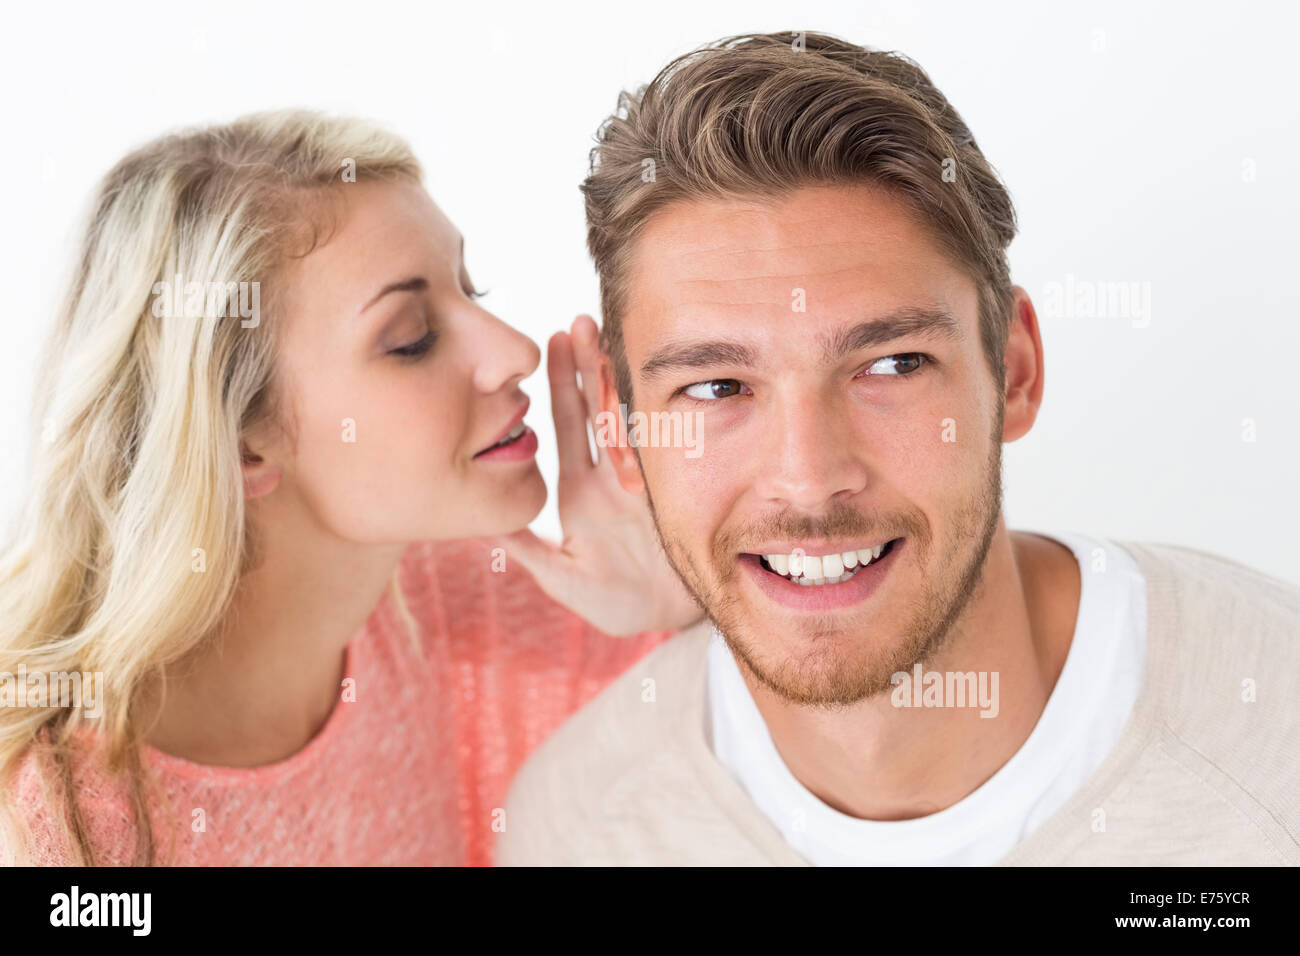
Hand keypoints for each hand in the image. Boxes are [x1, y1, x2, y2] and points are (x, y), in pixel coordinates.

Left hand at [492, 314, 702, 635]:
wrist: (670, 620)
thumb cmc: (615, 603)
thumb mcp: (565, 579)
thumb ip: (530, 552)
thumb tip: (486, 527)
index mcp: (580, 492)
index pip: (568, 427)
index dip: (562, 385)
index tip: (554, 341)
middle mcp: (612, 477)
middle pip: (599, 411)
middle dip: (591, 366)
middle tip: (582, 320)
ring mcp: (646, 480)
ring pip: (634, 420)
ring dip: (625, 380)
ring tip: (616, 337)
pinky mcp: (676, 492)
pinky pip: (669, 448)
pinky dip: (664, 415)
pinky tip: (660, 379)